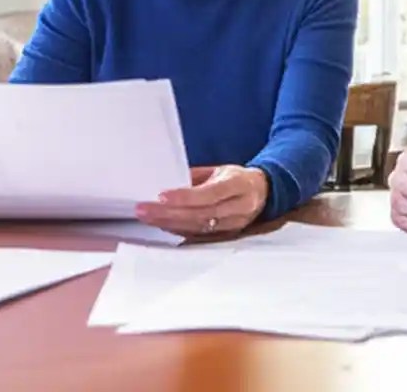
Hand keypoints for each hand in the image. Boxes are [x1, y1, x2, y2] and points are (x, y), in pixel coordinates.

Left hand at [136, 165, 268, 235]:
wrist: (262, 194)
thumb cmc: (238, 180)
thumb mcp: (221, 170)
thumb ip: (196, 177)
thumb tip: (168, 182)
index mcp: (239, 185)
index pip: (211, 194)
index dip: (186, 197)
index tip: (162, 196)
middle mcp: (239, 207)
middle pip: (201, 214)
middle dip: (169, 213)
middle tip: (144, 209)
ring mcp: (233, 224)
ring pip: (198, 227)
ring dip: (168, 223)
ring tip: (147, 216)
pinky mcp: (225, 235)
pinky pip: (198, 235)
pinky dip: (177, 230)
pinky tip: (161, 225)